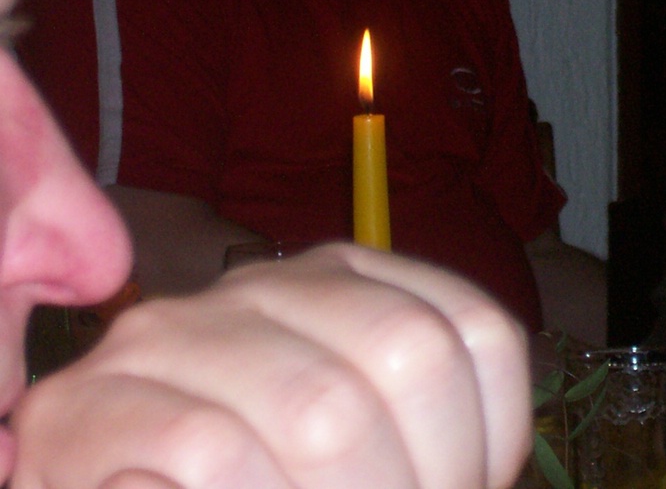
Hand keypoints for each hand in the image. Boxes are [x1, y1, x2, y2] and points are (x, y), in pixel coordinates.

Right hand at [11, 243, 531, 488]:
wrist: (96, 482)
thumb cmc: (243, 474)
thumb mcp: (346, 435)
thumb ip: (412, 430)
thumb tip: (480, 478)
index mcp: (346, 280)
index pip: (475, 330)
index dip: (491, 432)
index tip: (469, 488)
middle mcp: (268, 285)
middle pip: (409, 356)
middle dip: (426, 472)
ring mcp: (174, 334)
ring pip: (322, 408)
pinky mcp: (90, 404)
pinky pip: (212, 455)